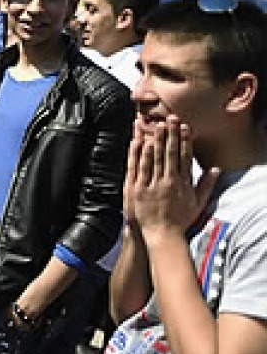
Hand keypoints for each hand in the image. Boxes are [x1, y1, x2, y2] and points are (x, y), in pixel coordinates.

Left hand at [127, 116, 219, 242]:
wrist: (162, 235)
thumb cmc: (180, 219)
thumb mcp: (198, 203)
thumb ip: (206, 185)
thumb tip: (216, 169)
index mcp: (182, 183)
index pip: (184, 157)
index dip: (184, 141)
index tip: (185, 127)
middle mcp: (168, 182)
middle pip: (169, 154)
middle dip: (170, 135)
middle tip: (171, 118)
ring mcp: (152, 184)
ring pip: (153, 158)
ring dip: (155, 140)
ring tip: (156, 125)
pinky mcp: (137, 189)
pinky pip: (138, 168)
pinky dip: (139, 154)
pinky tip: (140, 142)